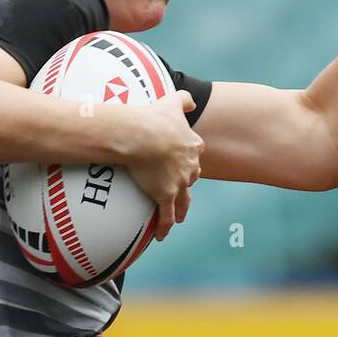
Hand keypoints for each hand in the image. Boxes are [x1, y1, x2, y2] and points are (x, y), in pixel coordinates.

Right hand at [113, 90, 202, 241]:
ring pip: (183, 201)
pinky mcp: (165, 195)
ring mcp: (179, 183)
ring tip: (178, 218)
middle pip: (190, 178)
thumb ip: (183, 100)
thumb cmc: (155, 118)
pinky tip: (160, 237)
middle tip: (177, 191)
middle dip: (185, 185)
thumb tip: (190, 101)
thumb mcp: (172, 102)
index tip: (182, 164)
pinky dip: (164, 227)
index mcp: (192, 147)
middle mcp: (190, 167)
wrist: (144, 136)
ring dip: (181, 210)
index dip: (187, 161)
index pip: (193, 156)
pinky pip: (167, 216)